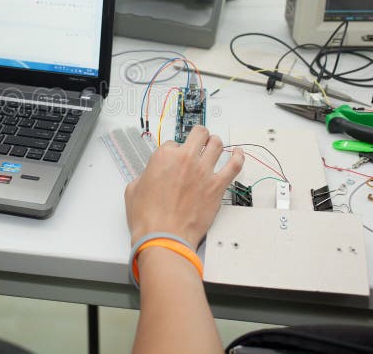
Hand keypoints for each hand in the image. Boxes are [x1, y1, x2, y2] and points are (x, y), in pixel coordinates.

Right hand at [125, 126, 243, 247]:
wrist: (164, 237)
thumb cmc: (148, 218)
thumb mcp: (133, 190)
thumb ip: (144, 176)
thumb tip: (149, 177)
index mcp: (164, 157)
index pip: (172, 143)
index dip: (173, 151)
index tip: (174, 158)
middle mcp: (185, 160)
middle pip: (199, 134)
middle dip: (198, 136)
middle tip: (198, 140)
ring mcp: (204, 172)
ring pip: (217, 144)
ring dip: (215, 143)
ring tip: (214, 145)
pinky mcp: (217, 186)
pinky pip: (234, 165)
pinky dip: (238, 157)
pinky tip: (238, 153)